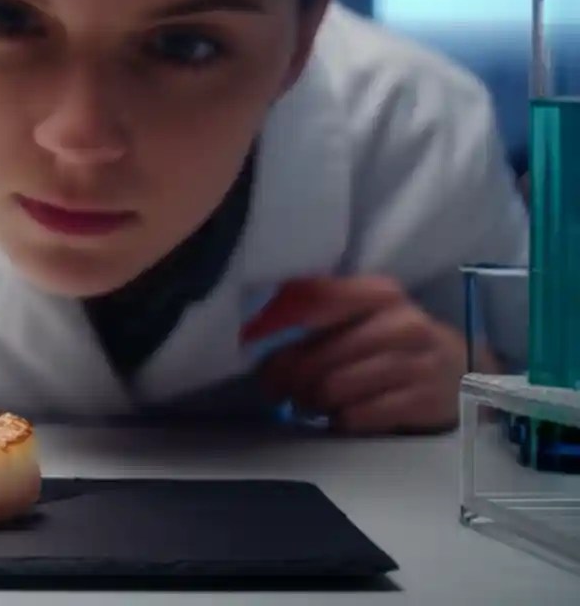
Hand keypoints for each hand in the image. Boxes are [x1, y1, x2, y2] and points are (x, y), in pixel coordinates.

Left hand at [241, 276, 466, 434]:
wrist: (462, 371)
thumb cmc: (394, 341)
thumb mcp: (364, 314)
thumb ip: (316, 313)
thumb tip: (255, 330)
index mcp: (379, 293)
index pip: (315, 298)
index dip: (275, 321)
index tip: (250, 339)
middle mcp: (401, 323)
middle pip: (316, 355)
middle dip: (286, 377)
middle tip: (275, 387)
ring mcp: (416, 364)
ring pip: (332, 388)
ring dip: (310, 401)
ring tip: (306, 402)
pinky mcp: (424, 402)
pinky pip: (357, 417)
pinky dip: (339, 420)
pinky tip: (339, 416)